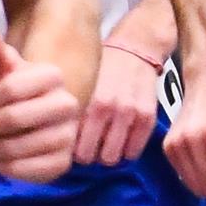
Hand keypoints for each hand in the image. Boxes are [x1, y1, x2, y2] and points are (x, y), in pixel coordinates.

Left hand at [0, 26, 81, 183]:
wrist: (41, 116)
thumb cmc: (17, 91)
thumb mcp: (5, 70)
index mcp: (53, 77)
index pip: (10, 88)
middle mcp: (68, 104)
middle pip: (13, 118)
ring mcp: (68, 134)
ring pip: (17, 146)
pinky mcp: (63, 162)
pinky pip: (28, 171)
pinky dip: (5, 168)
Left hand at [73, 42, 161, 165]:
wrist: (136, 47)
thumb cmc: (103, 66)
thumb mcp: (80, 84)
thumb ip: (70, 110)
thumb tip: (58, 139)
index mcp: (87, 100)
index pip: (71, 145)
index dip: (68, 149)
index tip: (70, 145)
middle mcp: (108, 108)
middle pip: (90, 156)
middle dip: (87, 155)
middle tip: (88, 147)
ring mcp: (129, 113)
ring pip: (112, 158)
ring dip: (107, 155)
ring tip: (105, 145)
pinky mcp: (147, 117)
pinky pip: (133, 151)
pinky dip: (126, 152)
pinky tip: (122, 141)